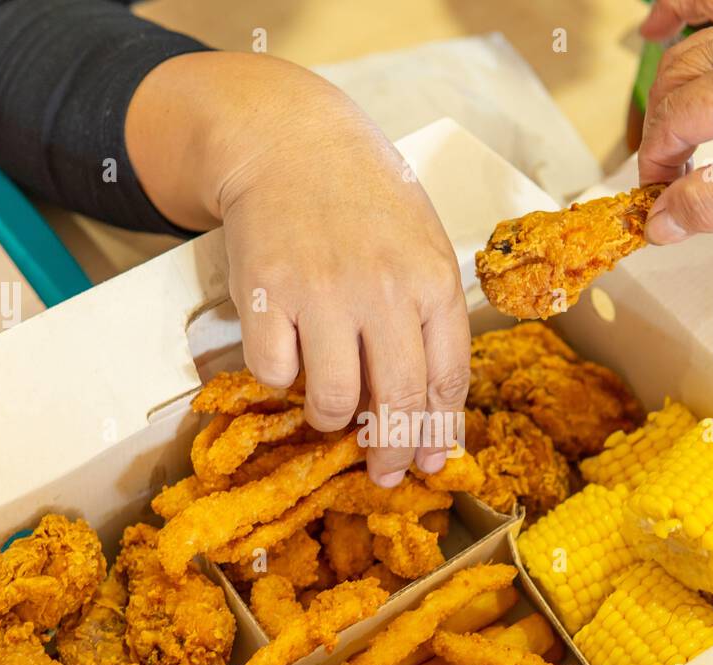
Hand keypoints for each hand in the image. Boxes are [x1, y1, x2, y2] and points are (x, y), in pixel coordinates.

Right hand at [127, 53, 468, 485]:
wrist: (292, 144)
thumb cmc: (367, 203)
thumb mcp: (422, 248)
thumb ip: (431, 323)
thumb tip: (431, 414)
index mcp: (432, 280)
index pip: (447, 380)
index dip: (440, 433)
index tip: (432, 463)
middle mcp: (383, 289)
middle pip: (398, 401)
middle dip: (393, 452)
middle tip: (386, 473)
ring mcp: (321, 292)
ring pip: (334, 400)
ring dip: (333, 419)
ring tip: (331, 409)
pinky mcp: (264, 294)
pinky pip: (274, 373)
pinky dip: (280, 379)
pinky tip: (288, 356)